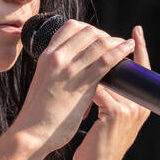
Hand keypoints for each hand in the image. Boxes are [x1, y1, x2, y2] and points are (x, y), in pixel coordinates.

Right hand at [13, 20, 137, 154]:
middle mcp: (57, 57)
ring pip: (99, 43)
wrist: (31, 132)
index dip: (89, 29)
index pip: (70, 26)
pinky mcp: (82, 84)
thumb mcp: (43, 81)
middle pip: (88, 31)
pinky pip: (106, 61)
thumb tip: (70, 66)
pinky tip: (128, 50)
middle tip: (113, 44)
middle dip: (105, 34)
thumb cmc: (38, 112)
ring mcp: (70, 70)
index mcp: (47, 55)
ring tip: (126, 45)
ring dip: (116, 41)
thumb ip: (55, 70)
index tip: (98, 37)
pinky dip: (120, 52)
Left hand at [70, 25, 151, 159]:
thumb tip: (103, 78)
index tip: (136, 31)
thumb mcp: (111, 120)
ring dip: (91, 72)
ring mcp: (129, 109)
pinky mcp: (115, 113)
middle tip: (98, 43)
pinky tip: (72, 89)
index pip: (143, 71)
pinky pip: (97, 89)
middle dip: (110, 56)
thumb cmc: (98, 147)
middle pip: (125, 70)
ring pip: (108, 77)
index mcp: (141, 106)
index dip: (140, 49)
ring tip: (78, 71)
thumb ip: (114, 100)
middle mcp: (139, 106)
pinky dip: (84, 88)